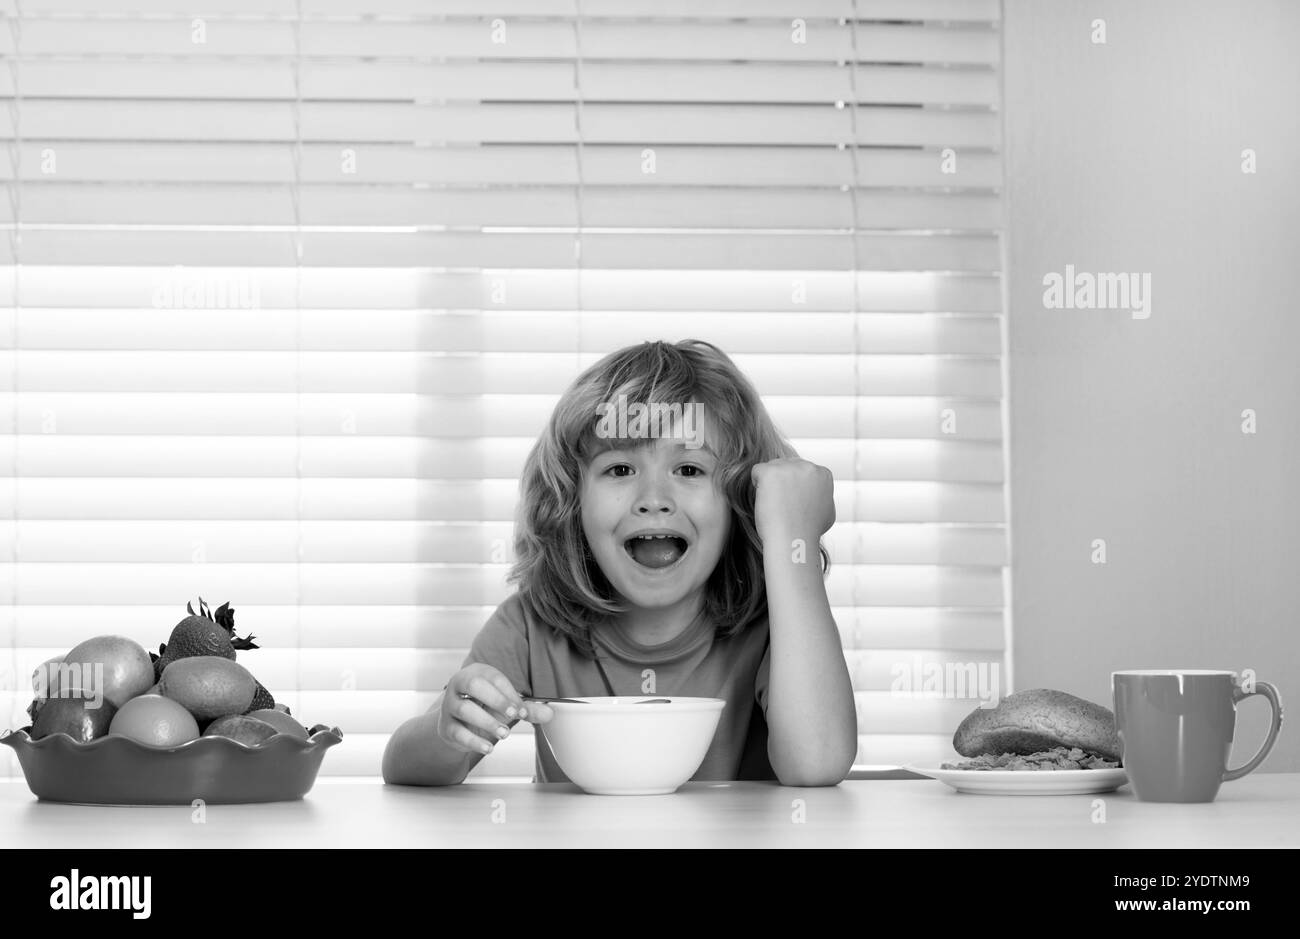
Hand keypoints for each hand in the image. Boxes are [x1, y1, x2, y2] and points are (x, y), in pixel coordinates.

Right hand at [436, 664, 553, 755]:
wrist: (459, 723)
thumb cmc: (485, 706)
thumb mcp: (506, 705)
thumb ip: (527, 709)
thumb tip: (550, 714)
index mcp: (477, 673)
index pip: (493, 678)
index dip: (509, 694)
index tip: (522, 711)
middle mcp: (459, 685)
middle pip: (474, 685)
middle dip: (496, 700)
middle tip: (513, 716)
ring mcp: (450, 706)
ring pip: (465, 709)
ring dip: (487, 722)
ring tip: (504, 733)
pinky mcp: (446, 727)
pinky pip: (458, 732)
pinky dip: (474, 741)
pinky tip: (489, 748)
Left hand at [751, 457, 834, 546]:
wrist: (795, 540)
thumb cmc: (808, 532)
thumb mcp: (827, 511)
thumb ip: (822, 496)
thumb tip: (816, 493)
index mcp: (823, 473)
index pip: (802, 471)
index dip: (795, 488)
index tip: (794, 503)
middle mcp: (808, 466)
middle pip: (786, 466)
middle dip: (782, 483)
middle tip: (782, 505)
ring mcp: (789, 467)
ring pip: (772, 468)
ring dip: (770, 485)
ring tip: (775, 505)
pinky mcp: (770, 472)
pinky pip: (757, 471)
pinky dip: (757, 485)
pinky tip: (764, 500)